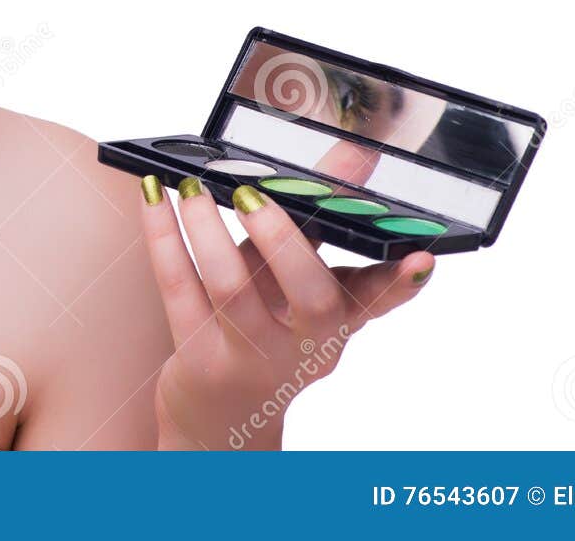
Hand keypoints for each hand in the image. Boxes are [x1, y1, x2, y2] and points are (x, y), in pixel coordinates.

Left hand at [137, 174, 434, 449]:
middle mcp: (304, 347)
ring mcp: (252, 357)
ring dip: (208, 229)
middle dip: (285, 239)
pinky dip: (163, 236)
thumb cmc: (260, 333)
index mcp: (335, 326)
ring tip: (193, 186)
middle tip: (253, 192)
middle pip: (312, 297)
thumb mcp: (291, 284)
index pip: (377, 299)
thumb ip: (315, 224)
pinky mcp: (199, 359)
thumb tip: (352, 153)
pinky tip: (153, 197)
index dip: (401, 280)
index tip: (421, 257)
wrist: (220, 422)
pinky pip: (178, 288)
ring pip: (232, 290)